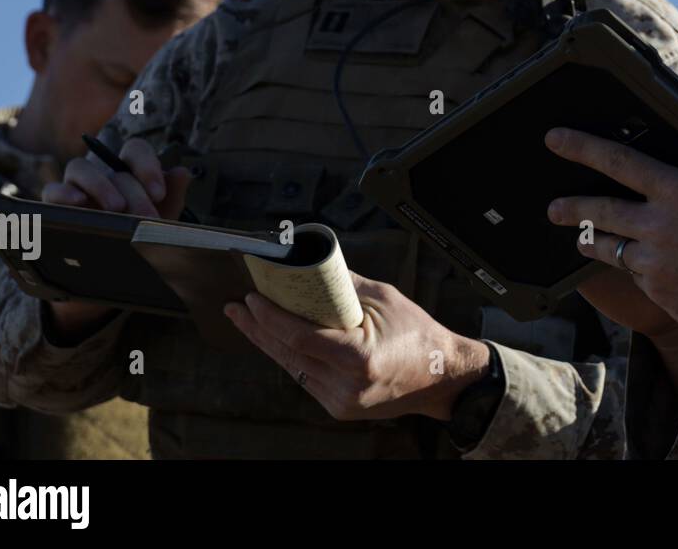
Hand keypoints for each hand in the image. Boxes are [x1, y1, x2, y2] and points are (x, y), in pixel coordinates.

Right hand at [40, 137, 190, 339]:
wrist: (110, 273)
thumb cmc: (137, 238)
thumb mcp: (159, 220)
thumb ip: (173, 196)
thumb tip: (183, 171)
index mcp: (129, 172)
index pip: (135, 150)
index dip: (148, 165)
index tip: (159, 193)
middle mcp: (102, 175)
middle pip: (115, 170)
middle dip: (134, 193)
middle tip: (146, 217)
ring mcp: (76, 188)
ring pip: (79, 167)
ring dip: (100, 184)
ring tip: (116, 208)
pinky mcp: (55, 206)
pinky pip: (52, 190)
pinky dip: (63, 192)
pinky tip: (78, 202)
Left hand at [224, 272, 489, 421]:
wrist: (440, 376)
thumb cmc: (418, 333)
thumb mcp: (384, 299)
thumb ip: (343, 288)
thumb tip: (310, 269)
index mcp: (358, 358)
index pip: (298, 338)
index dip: (269, 318)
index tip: (252, 299)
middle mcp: (346, 386)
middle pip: (287, 355)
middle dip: (257, 329)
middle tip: (237, 308)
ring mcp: (341, 402)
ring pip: (291, 368)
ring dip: (269, 343)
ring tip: (249, 320)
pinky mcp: (339, 407)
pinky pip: (305, 378)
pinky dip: (290, 357)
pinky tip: (277, 340)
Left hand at [544, 127, 677, 338]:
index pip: (618, 162)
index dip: (582, 147)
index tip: (556, 139)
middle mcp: (658, 226)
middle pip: (599, 211)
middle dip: (570, 207)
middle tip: (553, 207)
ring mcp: (655, 263)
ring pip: (610, 249)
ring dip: (593, 242)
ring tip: (581, 240)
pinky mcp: (659, 294)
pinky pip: (637, 278)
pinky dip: (637, 271)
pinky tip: (643, 270)